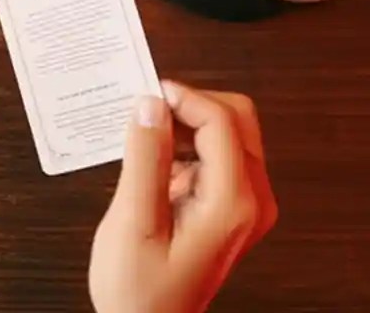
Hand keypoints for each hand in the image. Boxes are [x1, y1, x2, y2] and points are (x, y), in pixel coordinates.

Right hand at [89, 81, 277, 312]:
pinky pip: (216, 154)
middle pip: (235, 119)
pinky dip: (185, 144)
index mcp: (232, 205)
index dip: (182, 97)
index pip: (221, 122)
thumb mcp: (133, 222)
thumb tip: (148, 106)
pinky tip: (151, 160)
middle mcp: (250, 202)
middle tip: (144, 109)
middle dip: (188, 105)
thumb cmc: (139, 291)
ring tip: (142, 136)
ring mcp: (245, 205)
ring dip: (185, 124)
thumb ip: (144, 159)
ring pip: (227, 132)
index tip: (144, 92)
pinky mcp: (230, 207)